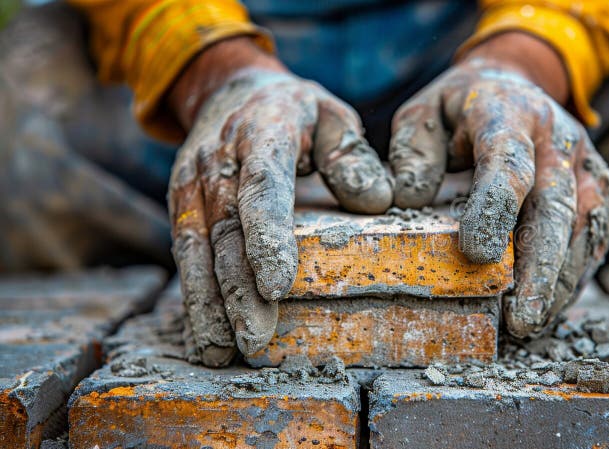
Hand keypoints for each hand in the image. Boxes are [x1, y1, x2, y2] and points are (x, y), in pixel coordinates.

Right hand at [167, 38, 392, 365]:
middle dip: (237, 289)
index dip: (267, 236)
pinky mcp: (179, 203)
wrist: (227, 89)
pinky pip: (183, 254)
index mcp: (263, 132)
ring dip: (206, 303)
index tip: (278, 285)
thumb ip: (352, 155)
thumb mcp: (332, 115)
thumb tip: (377, 199)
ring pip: (196, 248)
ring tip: (219, 351)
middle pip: (225, 230)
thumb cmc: (294, 111)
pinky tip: (202, 335)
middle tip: (255, 337)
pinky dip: (191, 296)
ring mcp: (191, 182)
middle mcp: (217, 159)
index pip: (263, 187)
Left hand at [389, 33, 608, 336]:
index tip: (476, 254)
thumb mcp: (424, 113)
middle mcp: (557, 139)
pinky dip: (572, 278)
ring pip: (581, 229)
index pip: (507, 163)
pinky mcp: (599, 190)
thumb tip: (407, 197)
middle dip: (540, 267)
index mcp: (510, 113)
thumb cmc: (462, 110)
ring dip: (558, 283)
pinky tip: (548, 309)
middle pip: (555, 205)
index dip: (494, 208)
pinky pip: (593, 239)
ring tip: (531, 327)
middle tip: (520, 319)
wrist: (519, 86)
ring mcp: (585, 165)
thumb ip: (413, 150)